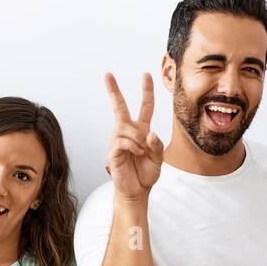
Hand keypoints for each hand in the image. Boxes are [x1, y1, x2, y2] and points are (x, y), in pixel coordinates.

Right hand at [104, 71, 163, 200]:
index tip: (145, 75)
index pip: (145, 107)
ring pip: (127, 127)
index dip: (146, 91)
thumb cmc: (146, 173)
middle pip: (120, 107)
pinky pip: (122, 141)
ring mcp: (118, 140)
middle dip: (113, 90)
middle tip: (107, 74)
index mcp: (141, 130)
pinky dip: (133, 146)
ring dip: (139, 139)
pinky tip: (137, 153)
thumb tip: (149, 133)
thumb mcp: (158, 159)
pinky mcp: (113, 151)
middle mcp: (127, 132)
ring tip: (142, 152)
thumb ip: (156, 145)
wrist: (137, 190)